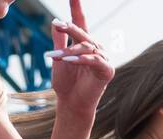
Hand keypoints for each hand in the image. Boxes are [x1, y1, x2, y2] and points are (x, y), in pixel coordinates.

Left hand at [46, 0, 113, 119]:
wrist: (71, 105)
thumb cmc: (66, 84)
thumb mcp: (59, 60)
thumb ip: (59, 41)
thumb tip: (55, 22)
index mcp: (84, 44)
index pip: (81, 22)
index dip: (76, 8)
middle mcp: (96, 48)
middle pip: (83, 34)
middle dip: (70, 29)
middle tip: (58, 24)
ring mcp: (103, 58)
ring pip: (87, 48)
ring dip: (70, 51)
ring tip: (56, 56)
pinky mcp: (107, 70)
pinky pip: (94, 61)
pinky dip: (81, 60)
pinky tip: (69, 60)